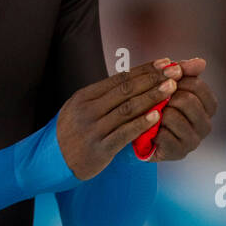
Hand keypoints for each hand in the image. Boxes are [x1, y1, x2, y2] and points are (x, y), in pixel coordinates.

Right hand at [57, 59, 183, 179]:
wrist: (49, 162)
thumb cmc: (70, 134)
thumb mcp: (79, 109)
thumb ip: (102, 97)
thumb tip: (130, 81)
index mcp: (84, 96)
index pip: (119, 78)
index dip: (144, 69)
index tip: (164, 62)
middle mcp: (88, 109)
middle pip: (126, 89)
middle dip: (153, 78)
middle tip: (175, 71)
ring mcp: (93, 129)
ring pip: (127, 109)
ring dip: (152, 97)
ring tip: (172, 88)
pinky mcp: (99, 149)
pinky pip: (124, 134)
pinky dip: (141, 124)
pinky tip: (157, 116)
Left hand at [150, 56, 217, 161]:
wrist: (138, 131)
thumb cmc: (157, 104)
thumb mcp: (168, 85)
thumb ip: (184, 72)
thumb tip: (201, 62)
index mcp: (208, 106)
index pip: (198, 86)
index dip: (178, 81)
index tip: (164, 82)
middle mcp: (206, 124)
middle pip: (187, 100)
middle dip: (166, 97)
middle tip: (155, 99)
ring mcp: (194, 140)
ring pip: (174, 116)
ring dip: (157, 112)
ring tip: (151, 113)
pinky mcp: (179, 153)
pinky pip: (163, 134)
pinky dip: (152, 129)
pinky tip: (148, 129)